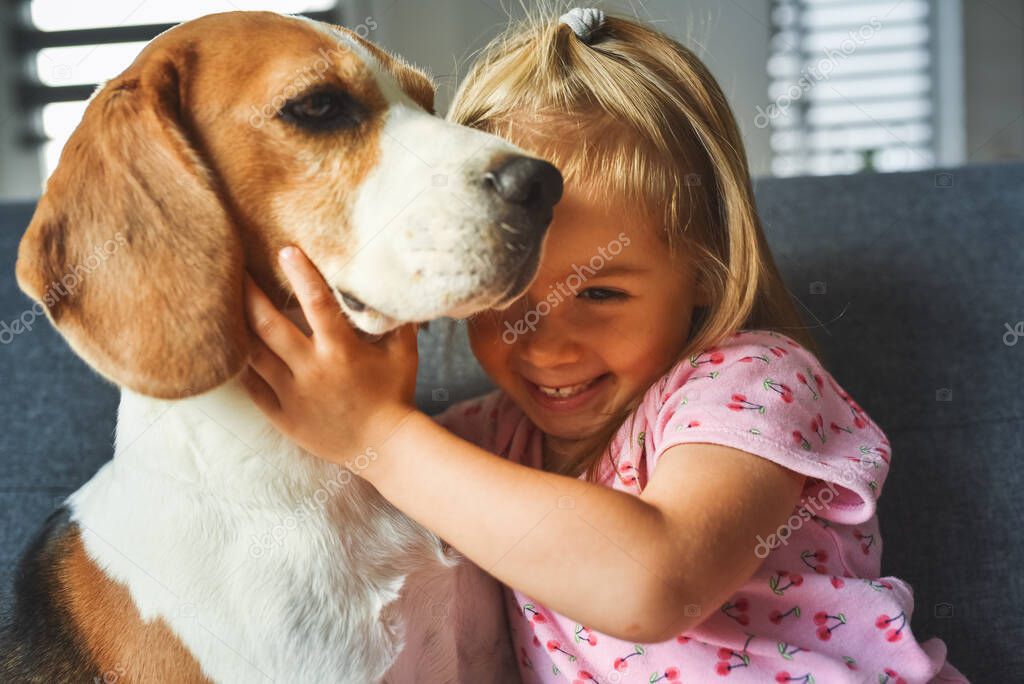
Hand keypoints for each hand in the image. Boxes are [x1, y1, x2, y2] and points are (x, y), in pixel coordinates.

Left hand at [242, 246, 420, 466]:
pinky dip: (239, 367)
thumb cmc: (396, 395)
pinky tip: (229, 348)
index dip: (301, 275)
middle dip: (248, 295)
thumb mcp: (404, 355)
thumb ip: (397, 321)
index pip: (317, 304)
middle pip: (268, 325)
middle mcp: (312, 370)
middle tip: (233, 270)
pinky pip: (252, 387)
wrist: (384, 448)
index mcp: (341, 352)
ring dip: (236, 327)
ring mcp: (293, 395)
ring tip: (222, 306)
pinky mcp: (283, 417)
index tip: (285, 250)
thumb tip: (395, 287)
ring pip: (253, 355)